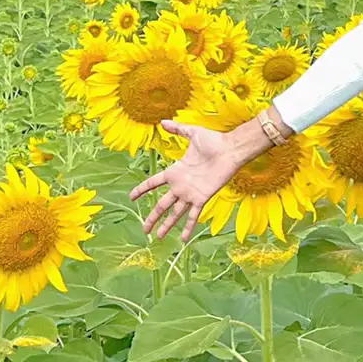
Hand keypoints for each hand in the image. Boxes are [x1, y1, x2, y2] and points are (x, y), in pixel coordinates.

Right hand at [130, 119, 239, 243]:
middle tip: (144, 229)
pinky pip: (193, 215)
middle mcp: (181, 185)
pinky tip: (183, 240)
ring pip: (174, 214)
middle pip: (162, 204)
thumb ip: (178, 128)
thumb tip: (163, 121)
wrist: (230, 150)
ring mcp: (190, 193)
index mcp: (176, 171)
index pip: (154, 183)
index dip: (143, 190)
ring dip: (166, 226)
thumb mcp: (193, 133)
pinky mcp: (202, 198)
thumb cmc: (214, 141)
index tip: (132, 197)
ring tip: (158, 238)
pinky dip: (188, 228)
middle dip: (152, 217)